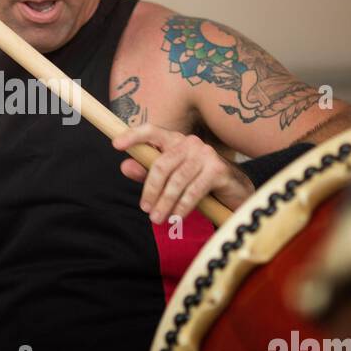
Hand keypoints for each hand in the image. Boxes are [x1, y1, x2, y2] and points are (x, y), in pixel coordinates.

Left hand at [112, 124, 253, 223]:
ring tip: (158, 219)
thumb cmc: (198, 183)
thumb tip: (125, 166)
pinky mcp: (218, 170)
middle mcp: (190, 143)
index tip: (115, 145)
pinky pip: (193, 190)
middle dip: (151, 190)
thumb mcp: (171, 178)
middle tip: (146, 210)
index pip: (152, 132)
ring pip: (177, 180)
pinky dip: (182, 207)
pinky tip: (177, 218)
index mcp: (175, 141)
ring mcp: (206, 154)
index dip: (133, 136)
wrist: (235, 192)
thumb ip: (148, 172)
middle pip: (162, 165)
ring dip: (165, 203)